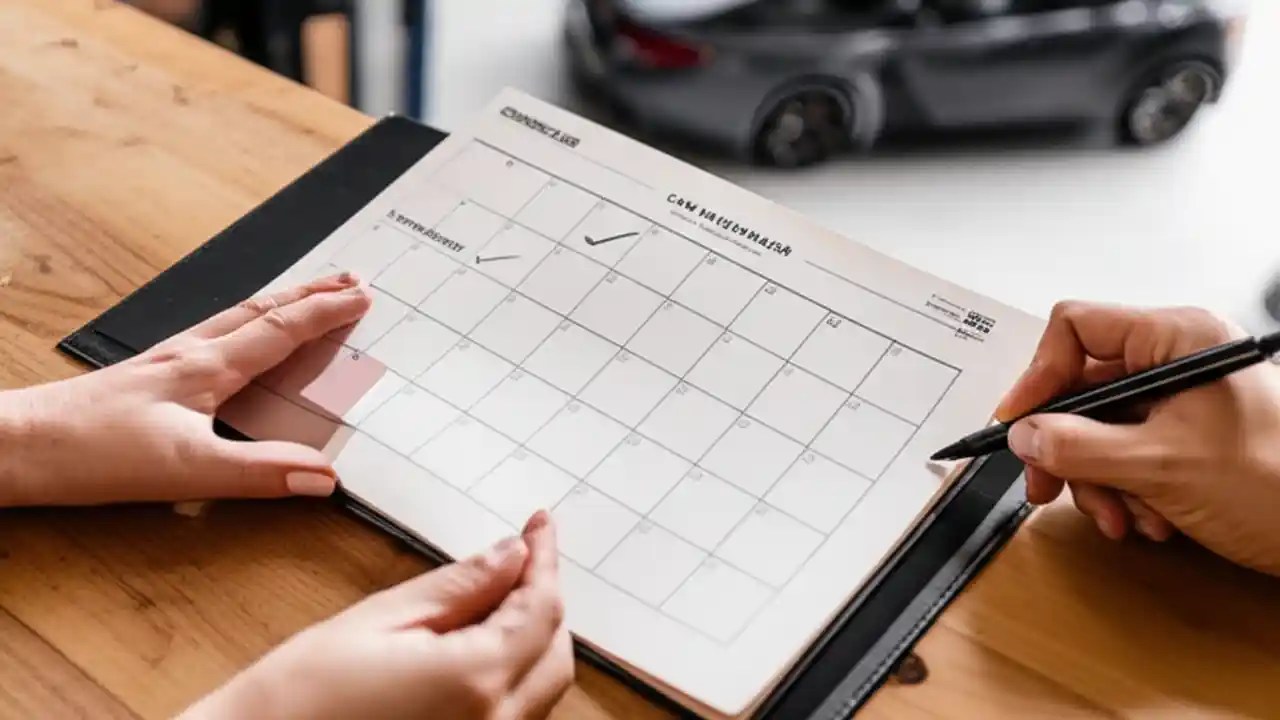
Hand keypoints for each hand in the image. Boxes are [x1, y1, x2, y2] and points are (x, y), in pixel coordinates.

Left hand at [0, 273, 369, 506]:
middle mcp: (188, 355)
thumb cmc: (89, 452)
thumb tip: (322, 476)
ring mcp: (164, 362)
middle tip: (349, 276)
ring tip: (306, 294)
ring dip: (279, 303)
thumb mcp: (185, 470)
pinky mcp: (145, 376)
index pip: (282, 332)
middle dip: (311, 294)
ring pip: (236, 318)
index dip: (327, 314)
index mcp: (206, 369)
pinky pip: (211, 335)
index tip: (363, 296)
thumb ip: (258, 472)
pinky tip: (232, 337)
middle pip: (262, 311)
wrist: (14, 444)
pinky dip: (243, 324)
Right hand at [181, 511, 572, 719]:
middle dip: (543, 598)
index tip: (538, 525)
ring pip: (540, 686)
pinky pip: (514, 712)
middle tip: (515, 556)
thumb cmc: (297, 698)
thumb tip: (510, 555)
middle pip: (555, 652)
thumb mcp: (378, 620)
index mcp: (475, 681)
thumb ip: (457, 587)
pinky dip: (511, 672)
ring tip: (490, 595)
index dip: (544, 558)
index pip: (542, 608)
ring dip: (530, 637)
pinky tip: (474, 643)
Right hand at [997, 302, 1279, 575]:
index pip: (1076, 329)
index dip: (1039, 375)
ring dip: (1098, 479)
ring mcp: (1183, 399)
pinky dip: (1126, 489)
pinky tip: (1148, 518)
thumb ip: (1079, 446)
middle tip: (1046, 483)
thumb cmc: (1279, 483)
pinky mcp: (1187, 437)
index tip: (1019, 422)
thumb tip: (1026, 435)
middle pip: (1083, 388)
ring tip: (1119, 516)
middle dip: (1066, 447)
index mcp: (1177, 338)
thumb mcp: (1160, 465)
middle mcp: (1177, 360)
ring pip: (1100, 428)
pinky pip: (1127, 452)